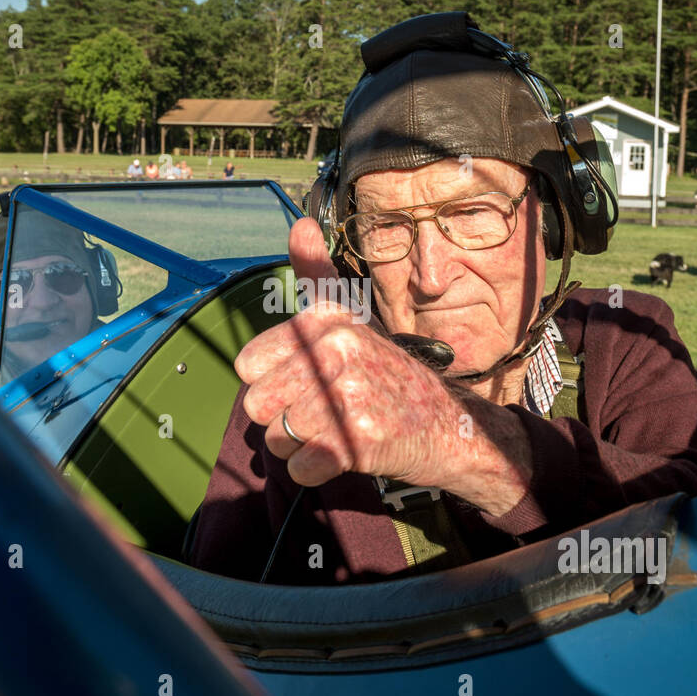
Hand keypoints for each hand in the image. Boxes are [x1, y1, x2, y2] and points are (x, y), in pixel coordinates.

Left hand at [235, 218, 484, 494]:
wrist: (449, 424)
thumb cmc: (390, 373)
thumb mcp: (354, 318)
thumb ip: (318, 275)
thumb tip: (299, 224)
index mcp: (327, 324)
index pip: (247, 365)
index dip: (271, 381)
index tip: (305, 382)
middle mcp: (335, 353)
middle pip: (256, 404)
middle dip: (282, 417)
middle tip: (321, 412)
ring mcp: (347, 397)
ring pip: (275, 437)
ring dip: (299, 445)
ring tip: (334, 431)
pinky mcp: (356, 442)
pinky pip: (299, 468)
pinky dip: (314, 471)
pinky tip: (343, 454)